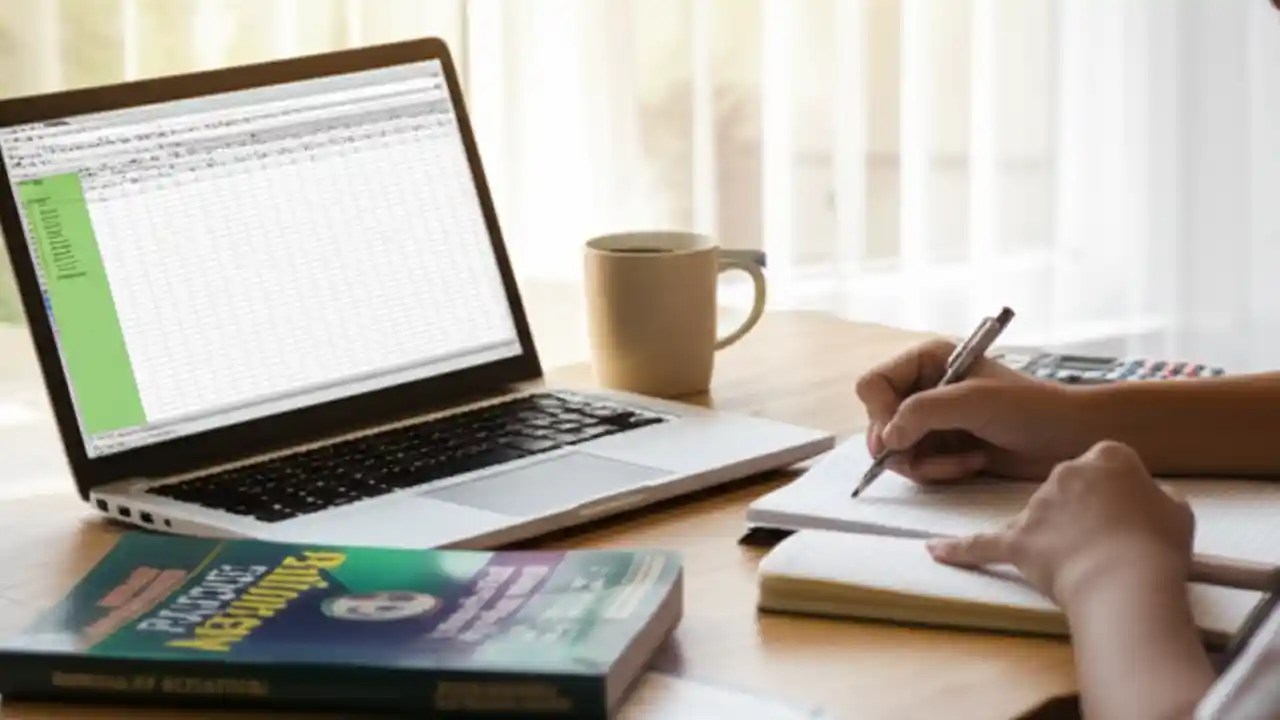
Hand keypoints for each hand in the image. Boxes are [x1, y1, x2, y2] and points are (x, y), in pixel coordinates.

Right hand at [855, 339, 1093, 481]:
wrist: (1071, 439)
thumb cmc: (1032, 409)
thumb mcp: (975, 401)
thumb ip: (924, 411)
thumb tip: (886, 439)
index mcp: (927, 361)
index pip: (873, 385)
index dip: (880, 412)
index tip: (898, 435)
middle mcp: (923, 388)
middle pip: (878, 422)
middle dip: (904, 445)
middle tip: (927, 456)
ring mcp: (931, 421)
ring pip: (895, 451)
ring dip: (926, 464)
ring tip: (963, 461)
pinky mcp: (942, 449)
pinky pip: (916, 467)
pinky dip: (939, 472)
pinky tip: (972, 465)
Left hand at [926, 441, 1194, 606]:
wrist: (1127, 579)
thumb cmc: (1157, 547)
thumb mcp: (1176, 511)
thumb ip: (1156, 498)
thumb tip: (1147, 502)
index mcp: (1107, 457)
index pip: (1105, 462)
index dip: (1116, 492)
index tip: (1127, 512)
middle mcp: (1064, 472)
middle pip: (1068, 486)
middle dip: (1084, 512)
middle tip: (1111, 542)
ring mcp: (1037, 505)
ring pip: (1040, 516)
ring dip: (1059, 537)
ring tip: (1091, 565)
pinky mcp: (1018, 539)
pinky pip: (982, 544)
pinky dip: (959, 550)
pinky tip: (935, 550)